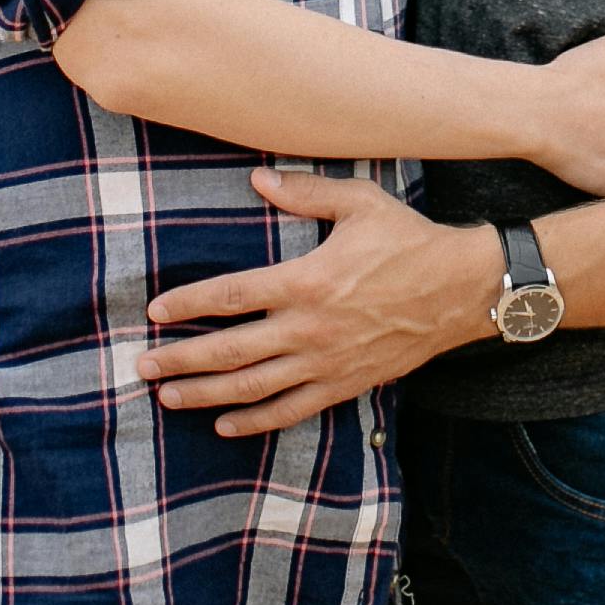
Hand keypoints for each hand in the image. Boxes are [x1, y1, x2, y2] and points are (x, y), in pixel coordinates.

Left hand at [139, 170, 494, 438]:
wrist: (462, 289)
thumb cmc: (409, 240)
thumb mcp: (360, 202)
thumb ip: (305, 191)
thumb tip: (257, 179)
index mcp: (306, 280)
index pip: (231, 296)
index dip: (189, 304)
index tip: (156, 312)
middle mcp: (309, 328)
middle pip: (229, 350)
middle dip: (180, 359)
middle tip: (142, 365)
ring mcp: (326, 362)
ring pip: (252, 387)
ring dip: (205, 394)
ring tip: (168, 397)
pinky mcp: (345, 384)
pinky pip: (291, 410)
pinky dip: (255, 422)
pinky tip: (224, 424)